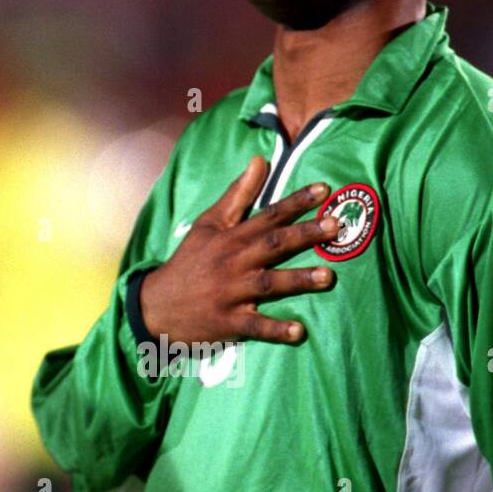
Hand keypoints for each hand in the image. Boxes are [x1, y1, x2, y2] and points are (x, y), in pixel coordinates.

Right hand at [138, 156, 338, 345]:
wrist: (157, 305)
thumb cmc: (190, 262)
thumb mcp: (208, 224)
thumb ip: (237, 195)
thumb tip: (260, 160)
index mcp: (230, 238)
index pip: (267, 216)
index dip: (295, 202)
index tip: (324, 190)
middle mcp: (233, 263)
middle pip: (272, 245)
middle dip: (304, 235)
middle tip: (335, 226)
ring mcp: (231, 293)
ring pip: (268, 284)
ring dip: (298, 280)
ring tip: (328, 276)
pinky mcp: (229, 322)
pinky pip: (255, 326)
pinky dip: (275, 329)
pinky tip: (298, 331)